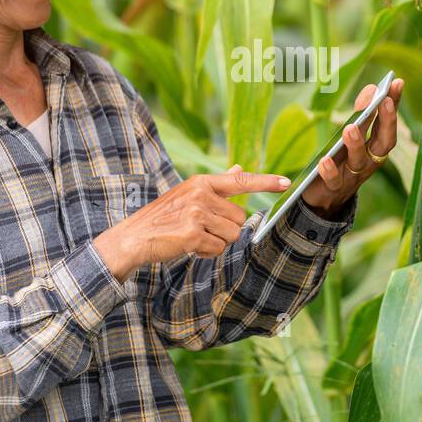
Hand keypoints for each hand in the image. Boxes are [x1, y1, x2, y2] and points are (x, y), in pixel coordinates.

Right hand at [93, 168, 290, 280]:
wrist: (134, 237)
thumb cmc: (164, 217)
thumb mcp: (188, 194)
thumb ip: (217, 185)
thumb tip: (239, 169)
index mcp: (201, 182)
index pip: (240, 180)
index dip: (265, 182)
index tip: (287, 182)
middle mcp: (200, 194)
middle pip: (239, 218)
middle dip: (226, 229)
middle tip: (202, 230)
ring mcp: (196, 214)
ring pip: (231, 235)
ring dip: (216, 242)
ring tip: (194, 238)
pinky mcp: (192, 234)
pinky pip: (217, 248)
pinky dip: (205, 252)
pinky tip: (188, 247)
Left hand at [302, 78, 403, 217]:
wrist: (325, 198)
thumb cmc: (342, 161)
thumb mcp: (352, 136)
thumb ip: (362, 114)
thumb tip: (372, 88)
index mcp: (375, 147)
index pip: (388, 123)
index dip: (394, 104)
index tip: (396, 83)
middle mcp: (369, 161)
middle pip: (383, 143)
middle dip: (386, 122)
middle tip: (384, 101)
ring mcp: (353, 176)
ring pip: (359, 161)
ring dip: (356, 144)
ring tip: (349, 128)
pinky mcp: (333, 188)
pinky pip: (334, 181)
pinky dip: (330, 171)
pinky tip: (324, 160)